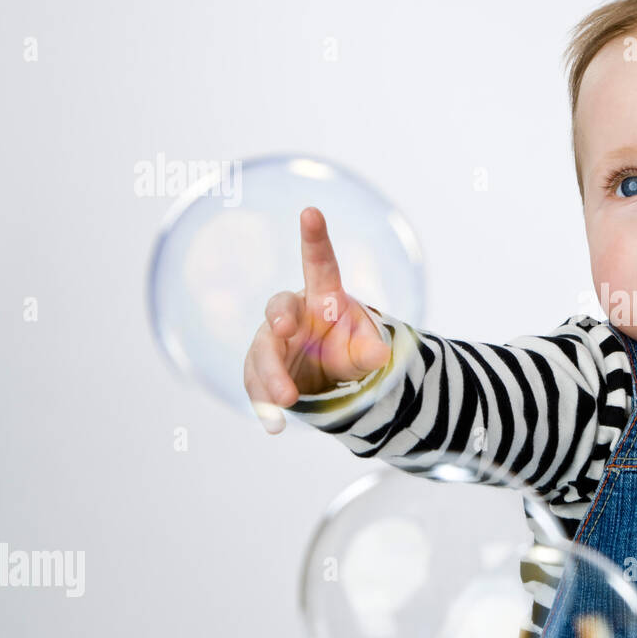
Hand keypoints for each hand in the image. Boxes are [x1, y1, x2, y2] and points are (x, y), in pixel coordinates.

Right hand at [243, 206, 391, 433]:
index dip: (315, 239)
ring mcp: (271, 342)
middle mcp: (293, 314)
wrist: (328, 377)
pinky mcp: (260, 370)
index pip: (320, 264)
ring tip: (285, 400)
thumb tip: (380, 354)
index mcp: (323, 296)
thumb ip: (370, 351)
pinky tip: (275, 426)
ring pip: (262, 353)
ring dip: (271, 376)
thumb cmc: (346, 347)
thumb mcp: (364, 350)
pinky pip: (257, 385)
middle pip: (279, 309)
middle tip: (283, 329)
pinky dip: (265, 406)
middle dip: (278, 317)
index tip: (311, 212)